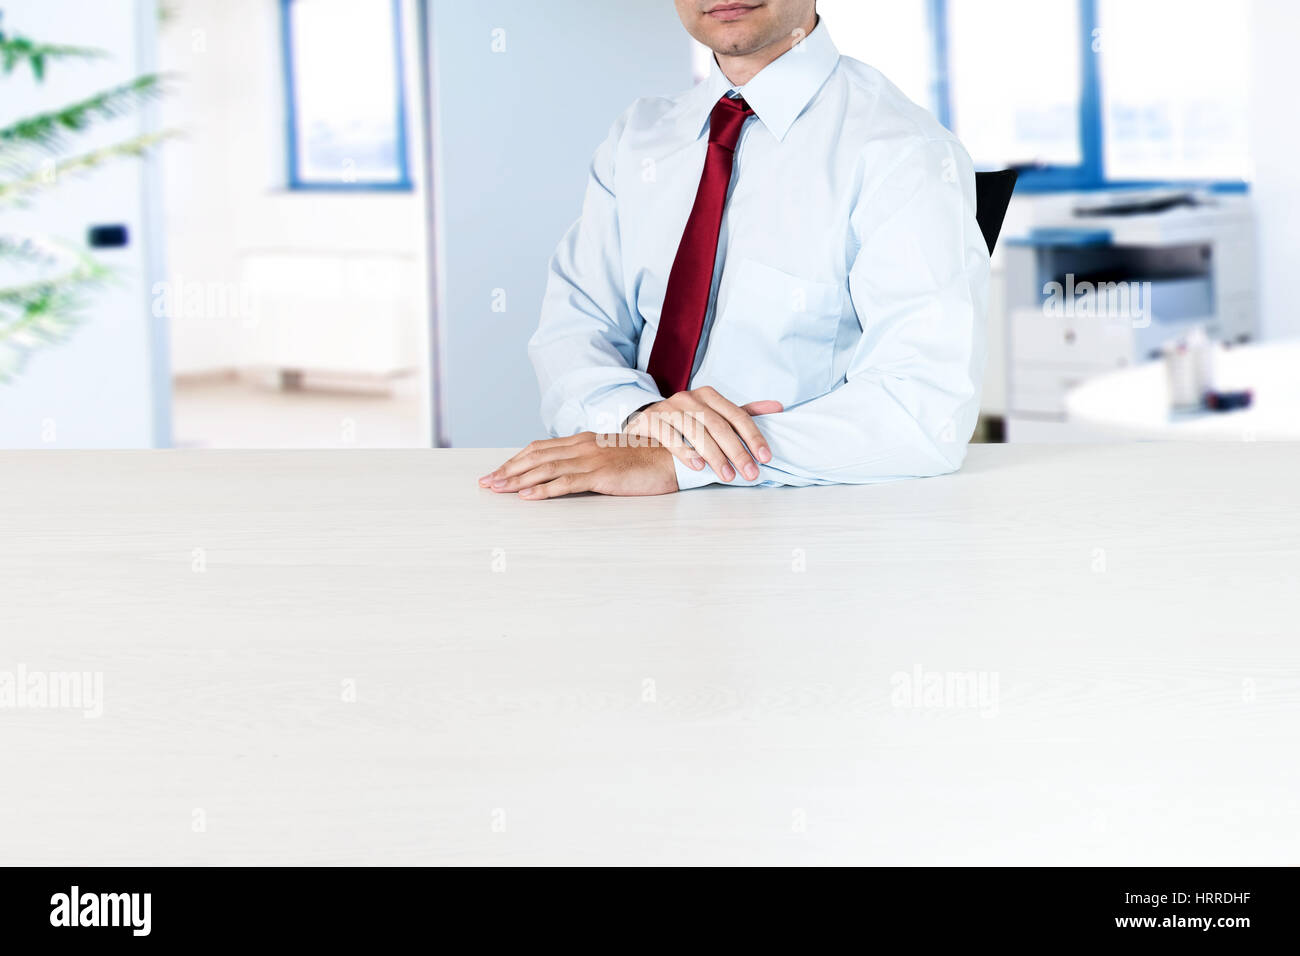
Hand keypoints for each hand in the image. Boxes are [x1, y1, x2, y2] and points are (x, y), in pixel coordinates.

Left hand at [477, 433, 677, 499]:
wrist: (674, 459)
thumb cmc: (645, 462)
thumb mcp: (612, 458)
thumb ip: (590, 462)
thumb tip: (568, 474)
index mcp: (585, 441)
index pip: (540, 448)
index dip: (516, 460)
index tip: (498, 472)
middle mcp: (584, 445)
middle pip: (536, 456)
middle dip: (508, 470)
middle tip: (487, 483)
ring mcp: (592, 459)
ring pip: (546, 468)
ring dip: (518, 480)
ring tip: (498, 489)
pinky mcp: (602, 474)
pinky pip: (567, 483)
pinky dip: (544, 490)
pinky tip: (528, 497)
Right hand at [624, 386, 781, 481]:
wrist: (642, 425)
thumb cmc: (683, 425)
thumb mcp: (713, 416)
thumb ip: (742, 414)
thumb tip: (778, 407)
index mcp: (708, 395)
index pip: (738, 415)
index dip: (753, 436)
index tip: (765, 458)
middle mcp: (689, 398)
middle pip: (719, 425)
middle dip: (737, 451)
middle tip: (751, 473)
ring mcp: (668, 407)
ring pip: (696, 431)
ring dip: (715, 455)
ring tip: (728, 475)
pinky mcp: (650, 420)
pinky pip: (670, 436)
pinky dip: (685, 452)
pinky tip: (698, 467)